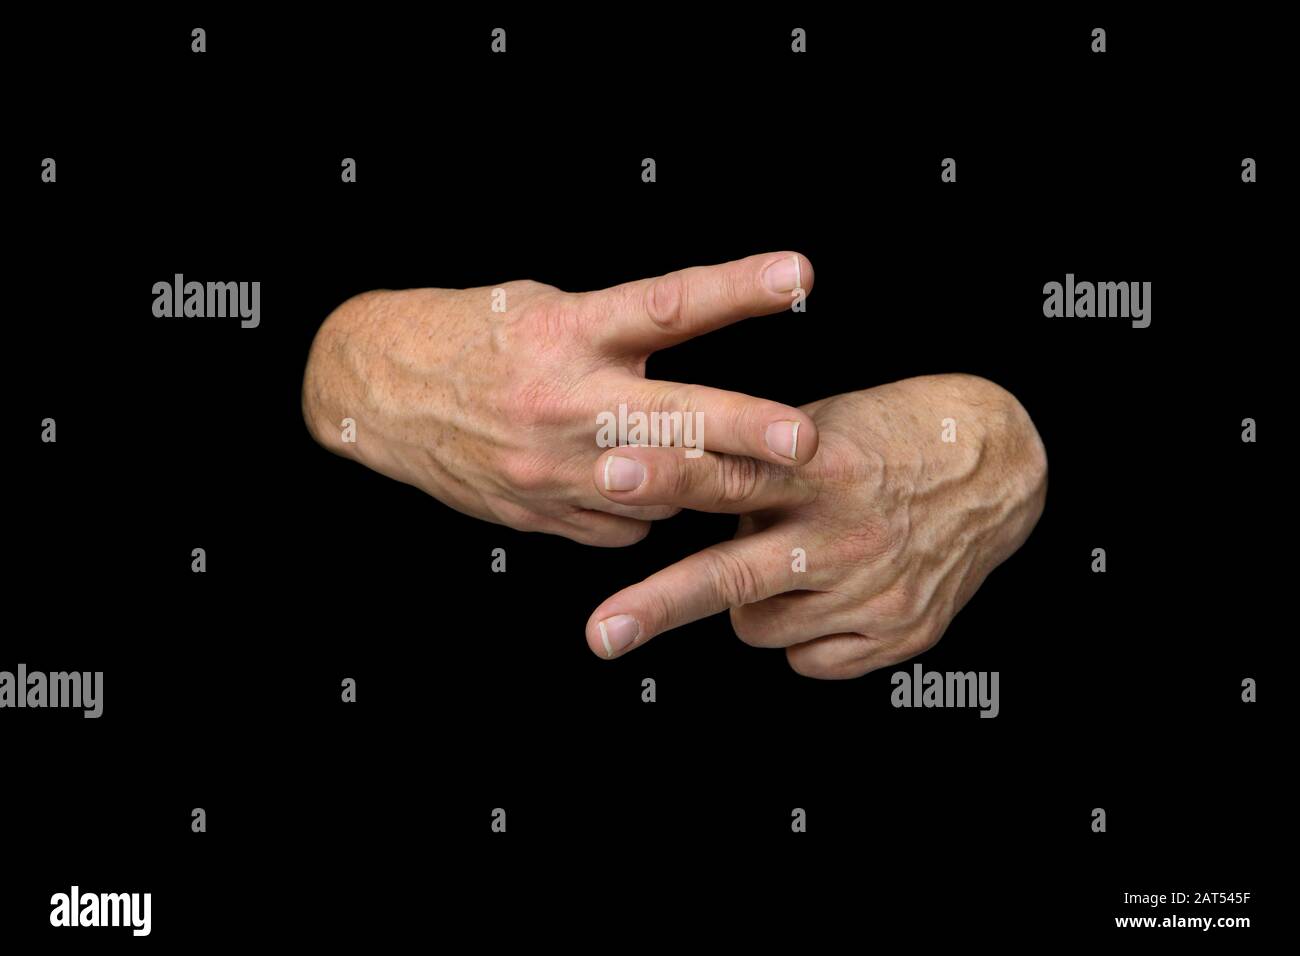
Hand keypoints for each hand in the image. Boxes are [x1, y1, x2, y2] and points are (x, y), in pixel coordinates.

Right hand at [301, 253, 818, 544]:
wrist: (382, 392)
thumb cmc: (475, 337)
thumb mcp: (546, 309)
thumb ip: (620, 339)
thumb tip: (693, 389)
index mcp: (568, 334)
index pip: (666, 306)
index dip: (736, 288)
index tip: (798, 274)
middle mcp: (564, 403)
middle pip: (673, 418)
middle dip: (746, 432)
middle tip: (805, 441)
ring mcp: (552, 468)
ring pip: (661, 489)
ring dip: (712, 479)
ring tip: (752, 467)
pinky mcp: (542, 515)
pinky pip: (626, 526)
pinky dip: (650, 507)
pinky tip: (641, 484)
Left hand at [585, 374, 1047, 675]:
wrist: (999, 470)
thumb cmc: (891, 437)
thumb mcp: (821, 426)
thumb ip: (755, 470)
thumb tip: (683, 511)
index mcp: (822, 467)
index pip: (731, 471)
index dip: (668, 473)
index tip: (611, 473)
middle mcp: (845, 534)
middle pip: (733, 575)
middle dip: (658, 605)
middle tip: (601, 634)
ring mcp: (873, 592)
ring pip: (757, 627)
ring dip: (752, 601)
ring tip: (792, 561)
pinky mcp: (898, 634)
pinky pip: (806, 660)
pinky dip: (801, 633)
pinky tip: (830, 592)